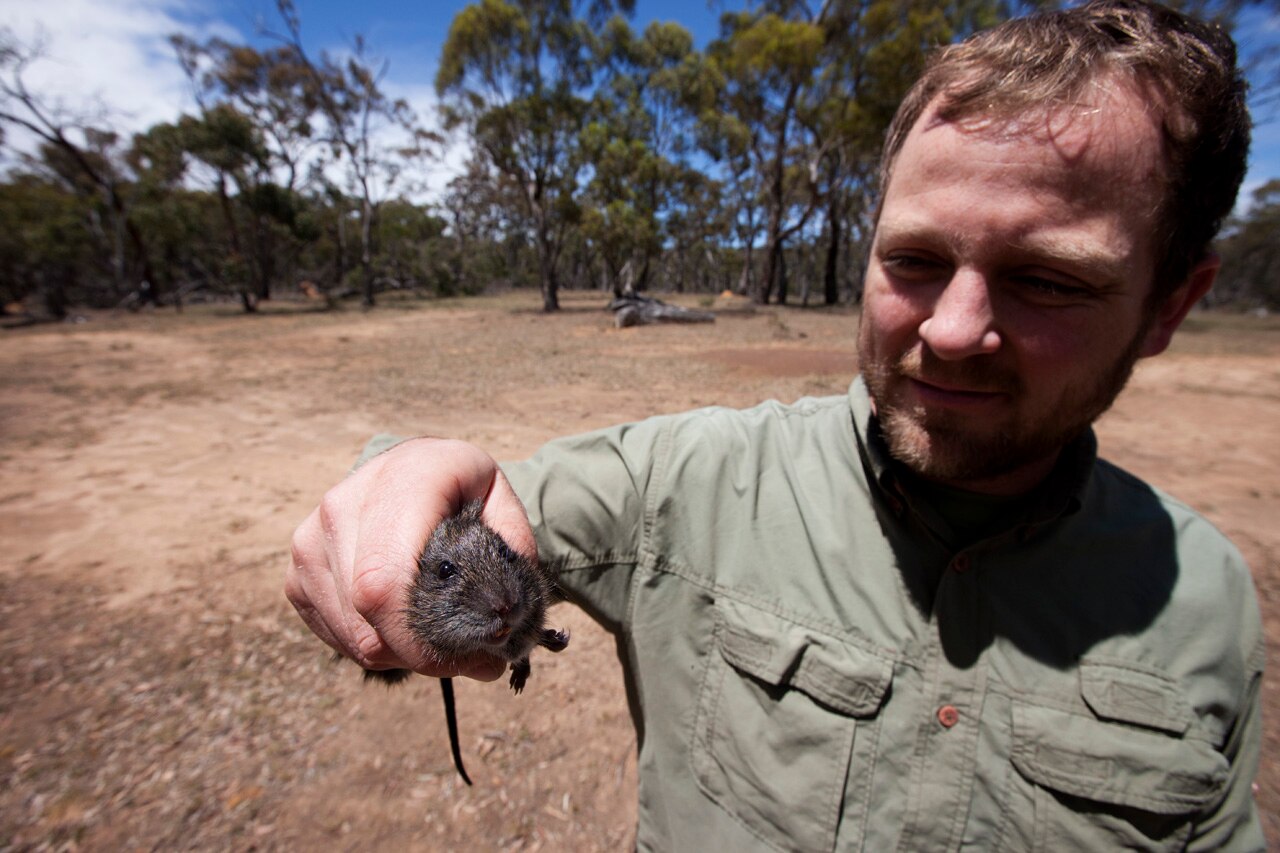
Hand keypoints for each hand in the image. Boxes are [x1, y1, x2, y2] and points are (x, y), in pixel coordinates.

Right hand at [285, 437, 535, 680]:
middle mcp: (343, 505)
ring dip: (406, 654)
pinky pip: (338, 639)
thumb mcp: (504, 505)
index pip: (386, 579)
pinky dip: (379, 648)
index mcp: (401, 479)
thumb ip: (511, 560)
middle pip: (370, 615)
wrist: (412, 469)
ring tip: (442, 635)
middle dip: (429, 652)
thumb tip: (500, 628)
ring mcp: (310, 541)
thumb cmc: (464, 490)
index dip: (424, 636)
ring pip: (355, 637)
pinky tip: (406, 626)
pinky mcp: (297, 575)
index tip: (475, 656)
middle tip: (474, 656)